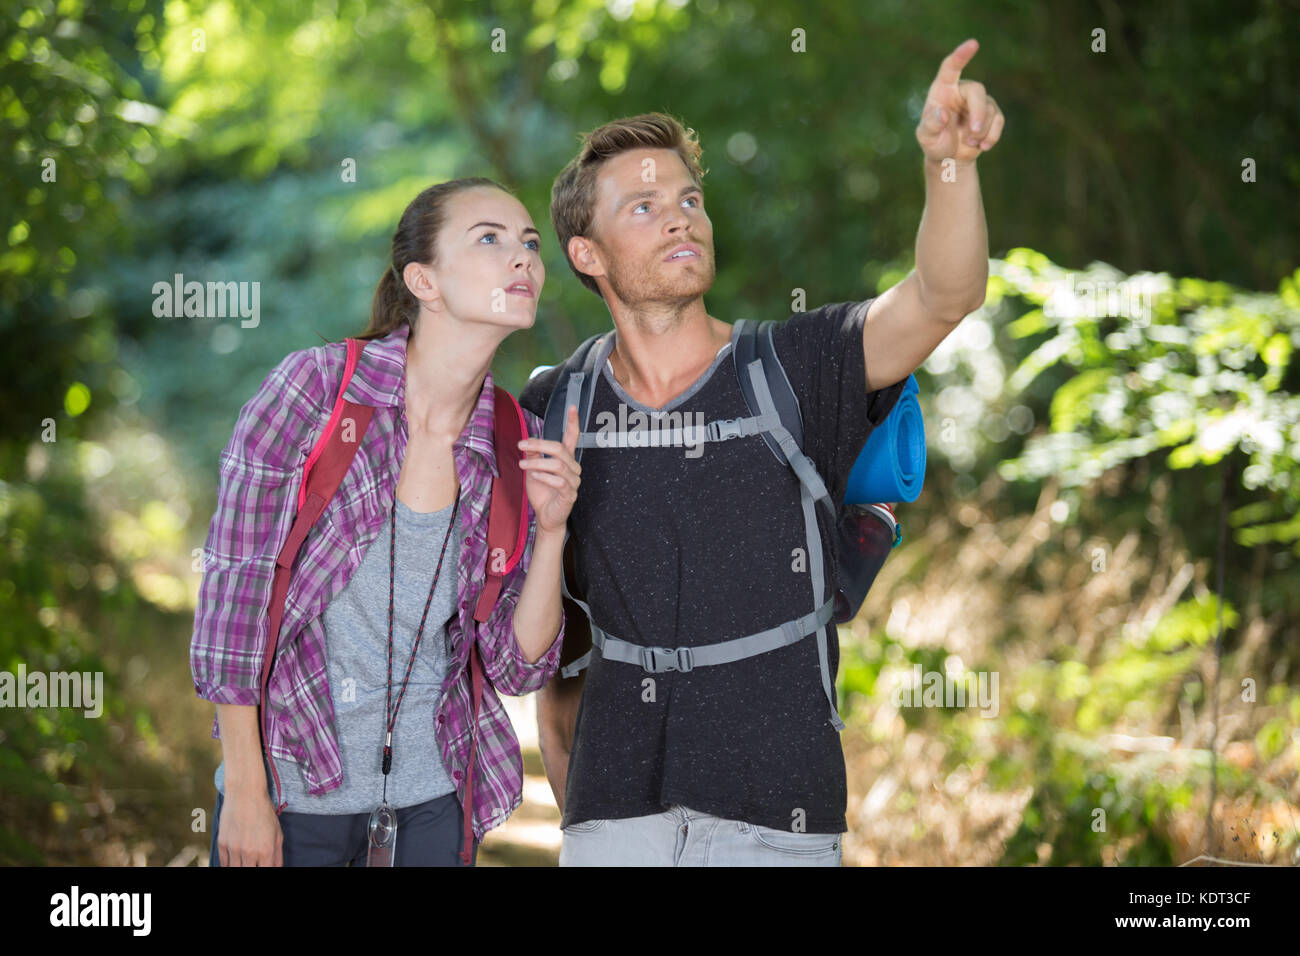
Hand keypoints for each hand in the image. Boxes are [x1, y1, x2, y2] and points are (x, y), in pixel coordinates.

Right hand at [217, 789, 282, 865]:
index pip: (266, 871)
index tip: (264, 866)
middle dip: (252, 868)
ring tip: (245, 862)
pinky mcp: (222, 843)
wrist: (245, 794)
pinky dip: (228, 865)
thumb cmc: (264, 812)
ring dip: (240, 867)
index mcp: (266, 850)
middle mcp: (249, 852)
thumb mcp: (278, 832)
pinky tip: (234, 863)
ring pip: (235, 870)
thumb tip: (276, 868)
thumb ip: (277, 855)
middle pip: (249, 872)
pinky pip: (223, 863)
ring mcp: (234, 849)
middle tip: (253, 863)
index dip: (266, 871)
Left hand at [517, 404, 580, 535]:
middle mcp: (573, 468)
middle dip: (539, 445)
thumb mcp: (533, 471)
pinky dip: (545, 477)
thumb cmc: (543, 493)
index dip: (573, 422)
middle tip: (521, 446)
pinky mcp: (570, 494)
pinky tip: (534, 476)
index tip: (572, 407)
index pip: (572, 437)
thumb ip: (533, 457)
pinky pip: (559, 481)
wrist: (546, 517)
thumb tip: (527, 444)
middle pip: (560, 449)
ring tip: (523, 466)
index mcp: (566, 459)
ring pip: (558, 465)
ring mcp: (573, 482)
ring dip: (538, 463)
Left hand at [915, 38, 1004, 163]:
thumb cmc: (934, 142)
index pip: (951, 67)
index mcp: (943, 89)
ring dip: (980, 132)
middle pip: (978, 91)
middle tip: (973, 134)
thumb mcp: (926, 137)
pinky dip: (991, 136)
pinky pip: (998, 120)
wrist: (949, 156)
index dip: (961, 55)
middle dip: (978, 113)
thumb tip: (943, 114)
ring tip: (969, 143)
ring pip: (989, 110)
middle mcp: (962, 91)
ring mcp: (978, 101)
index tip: (973, 43)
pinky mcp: (992, 114)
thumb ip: (931, 125)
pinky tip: (982, 146)